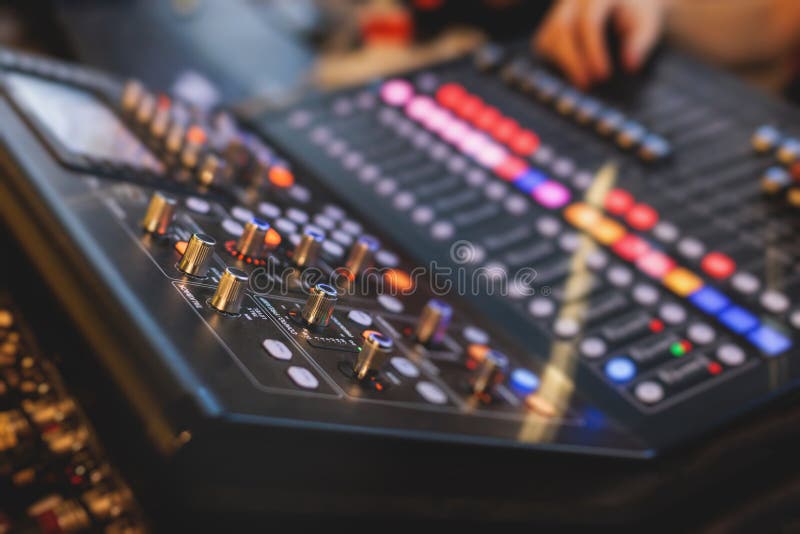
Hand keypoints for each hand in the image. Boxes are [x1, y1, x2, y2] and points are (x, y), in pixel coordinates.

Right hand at [533, 0, 667, 87]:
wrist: (626, 0)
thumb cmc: (636, 12)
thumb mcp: (646, 23)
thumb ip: (640, 42)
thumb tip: (630, 65)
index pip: (588, 21)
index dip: (592, 50)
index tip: (602, 75)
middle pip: (562, 28)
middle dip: (572, 60)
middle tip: (587, 85)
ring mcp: (560, 7)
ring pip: (548, 35)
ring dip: (562, 62)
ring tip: (582, 81)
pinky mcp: (551, 20)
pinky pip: (544, 41)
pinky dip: (554, 60)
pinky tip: (572, 71)